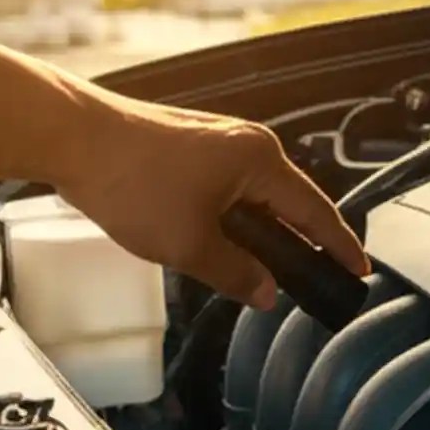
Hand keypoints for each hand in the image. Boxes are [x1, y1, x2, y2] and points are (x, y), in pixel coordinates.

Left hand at [54, 97, 369, 309]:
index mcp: (259, 160)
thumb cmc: (128, 180)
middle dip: (294, 245)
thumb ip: (235, 274)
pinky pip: (228, 188)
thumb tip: (265, 293)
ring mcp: (218, 140)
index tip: (357, 270)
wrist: (71, 137)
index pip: (315, 212)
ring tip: (252, 271)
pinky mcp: (192, 145)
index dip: (338, 247)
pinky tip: (213, 243)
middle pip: (286, 203)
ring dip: (255, 234)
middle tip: (306, 282)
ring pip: (253, 197)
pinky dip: (231, 218)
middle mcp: (247, 143)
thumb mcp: (188, 245)